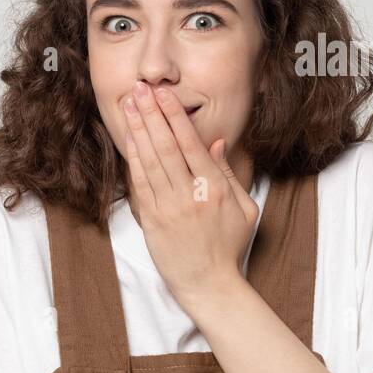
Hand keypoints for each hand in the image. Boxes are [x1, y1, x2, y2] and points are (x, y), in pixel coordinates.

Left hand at [120, 82, 257, 308]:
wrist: (209, 284)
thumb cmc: (229, 246)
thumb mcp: (244, 208)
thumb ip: (228, 173)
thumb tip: (214, 141)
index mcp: (215, 189)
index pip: (191, 144)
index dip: (174, 116)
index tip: (164, 94)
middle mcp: (190, 196)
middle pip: (166, 146)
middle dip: (152, 114)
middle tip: (141, 88)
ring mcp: (168, 209)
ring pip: (150, 161)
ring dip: (138, 130)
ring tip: (130, 105)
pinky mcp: (152, 221)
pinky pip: (140, 185)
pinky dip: (132, 159)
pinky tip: (128, 140)